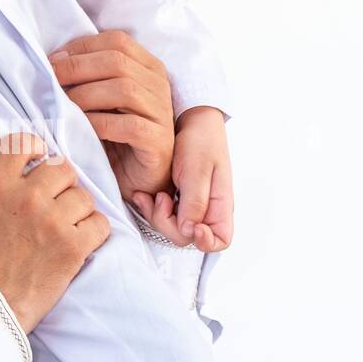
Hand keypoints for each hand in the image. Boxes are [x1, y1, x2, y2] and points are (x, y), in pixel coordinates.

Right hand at [0, 132, 110, 332]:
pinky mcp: (73, 250)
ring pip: (81, 194)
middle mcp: (25, 198)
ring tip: (63, 220)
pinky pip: (99, 223)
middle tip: (49, 196)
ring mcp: (52, 223)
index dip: (31, 147)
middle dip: (57, 179)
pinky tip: (78, 239)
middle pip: (60, 167)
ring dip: (75, 205)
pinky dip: (93, 229)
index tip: (32, 160)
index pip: (23, 142)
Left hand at [49, 30, 174, 199]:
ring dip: (84, 95)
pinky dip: (99, 122)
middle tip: (50, 80)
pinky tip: (81, 128)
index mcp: (147, 66)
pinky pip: (128, 125)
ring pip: (124, 89)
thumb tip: (52, 60)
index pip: (116, 41)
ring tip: (63, 106)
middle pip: (117, 61)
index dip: (80, 47)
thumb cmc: (111, 133)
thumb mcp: (99, 97)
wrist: (134, 176)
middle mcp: (159, 84)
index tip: (52, 60)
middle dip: (76, 68)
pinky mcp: (159, 141)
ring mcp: (162, 112)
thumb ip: (87, 75)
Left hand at [131, 106, 232, 251]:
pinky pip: (160, 212)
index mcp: (220, 205)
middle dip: (169, 224)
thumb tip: (190, 232)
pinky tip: (142, 195)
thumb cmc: (201, 141)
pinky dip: (149, 207)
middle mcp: (205, 209)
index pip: (220, 240)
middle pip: (188, 237)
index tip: (190, 226)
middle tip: (161, 199)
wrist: (189, 120)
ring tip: (148, 195)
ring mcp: (188, 204)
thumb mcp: (198, 169)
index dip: (205, 241)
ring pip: (170, 227)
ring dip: (156, 215)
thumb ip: (195, 201)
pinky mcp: (173, 197)